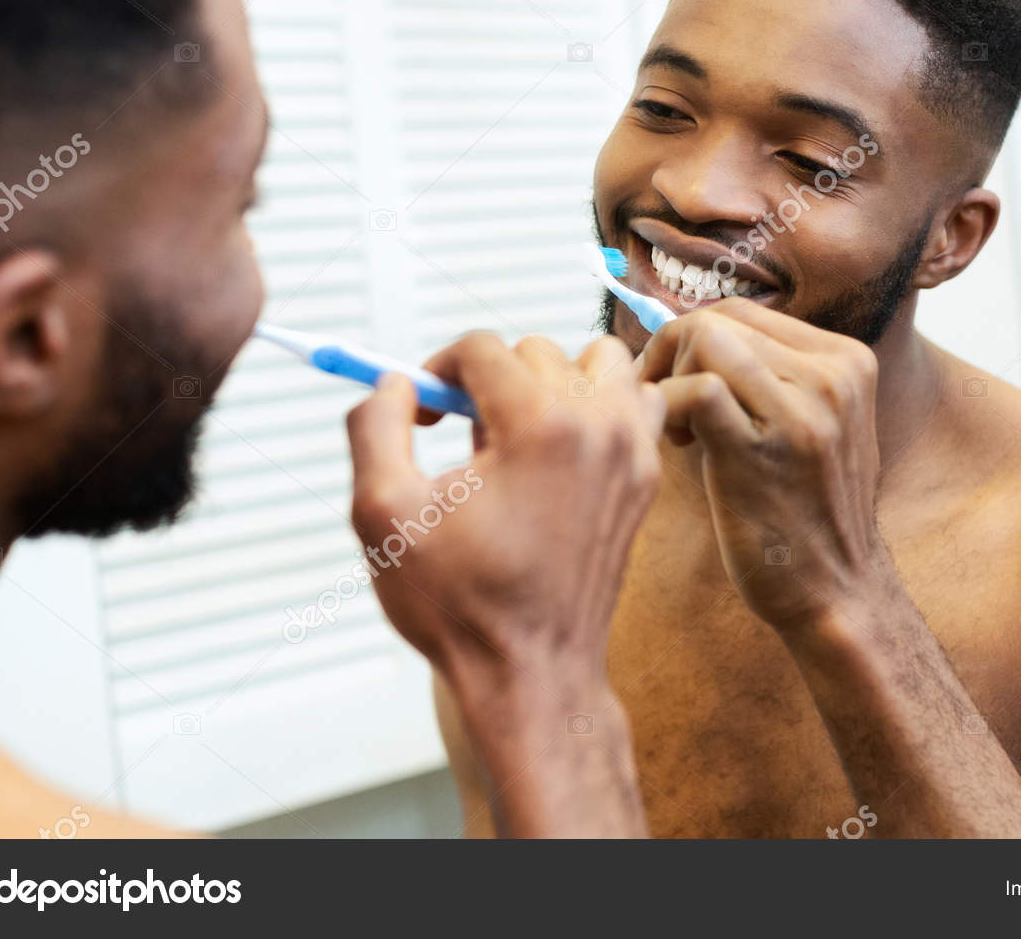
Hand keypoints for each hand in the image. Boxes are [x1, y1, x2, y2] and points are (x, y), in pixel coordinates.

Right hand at [346, 333, 663, 703]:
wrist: (532, 673)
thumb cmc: (459, 605)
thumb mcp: (382, 514)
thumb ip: (375, 426)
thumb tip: (397, 382)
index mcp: (540, 426)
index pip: (483, 348)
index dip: (438, 371)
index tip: (422, 415)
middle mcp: (598, 426)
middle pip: (535, 352)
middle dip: (490, 382)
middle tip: (463, 441)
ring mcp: (632, 451)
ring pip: (596, 362)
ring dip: (553, 380)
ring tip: (517, 434)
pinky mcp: (645, 478)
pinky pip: (633, 403)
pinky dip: (601, 406)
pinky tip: (563, 449)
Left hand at [640, 297, 895, 627]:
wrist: (838, 593)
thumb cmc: (808, 511)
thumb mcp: (816, 425)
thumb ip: (775, 376)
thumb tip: (695, 335)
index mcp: (847, 362)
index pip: (745, 312)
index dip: (694, 340)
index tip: (680, 383)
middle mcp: (833, 376)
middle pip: (720, 319)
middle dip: (673, 355)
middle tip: (668, 407)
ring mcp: (803, 412)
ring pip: (705, 340)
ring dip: (669, 378)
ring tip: (680, 431)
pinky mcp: (763, 451)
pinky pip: (696, 389)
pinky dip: (666, 406)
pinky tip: (677, 444)